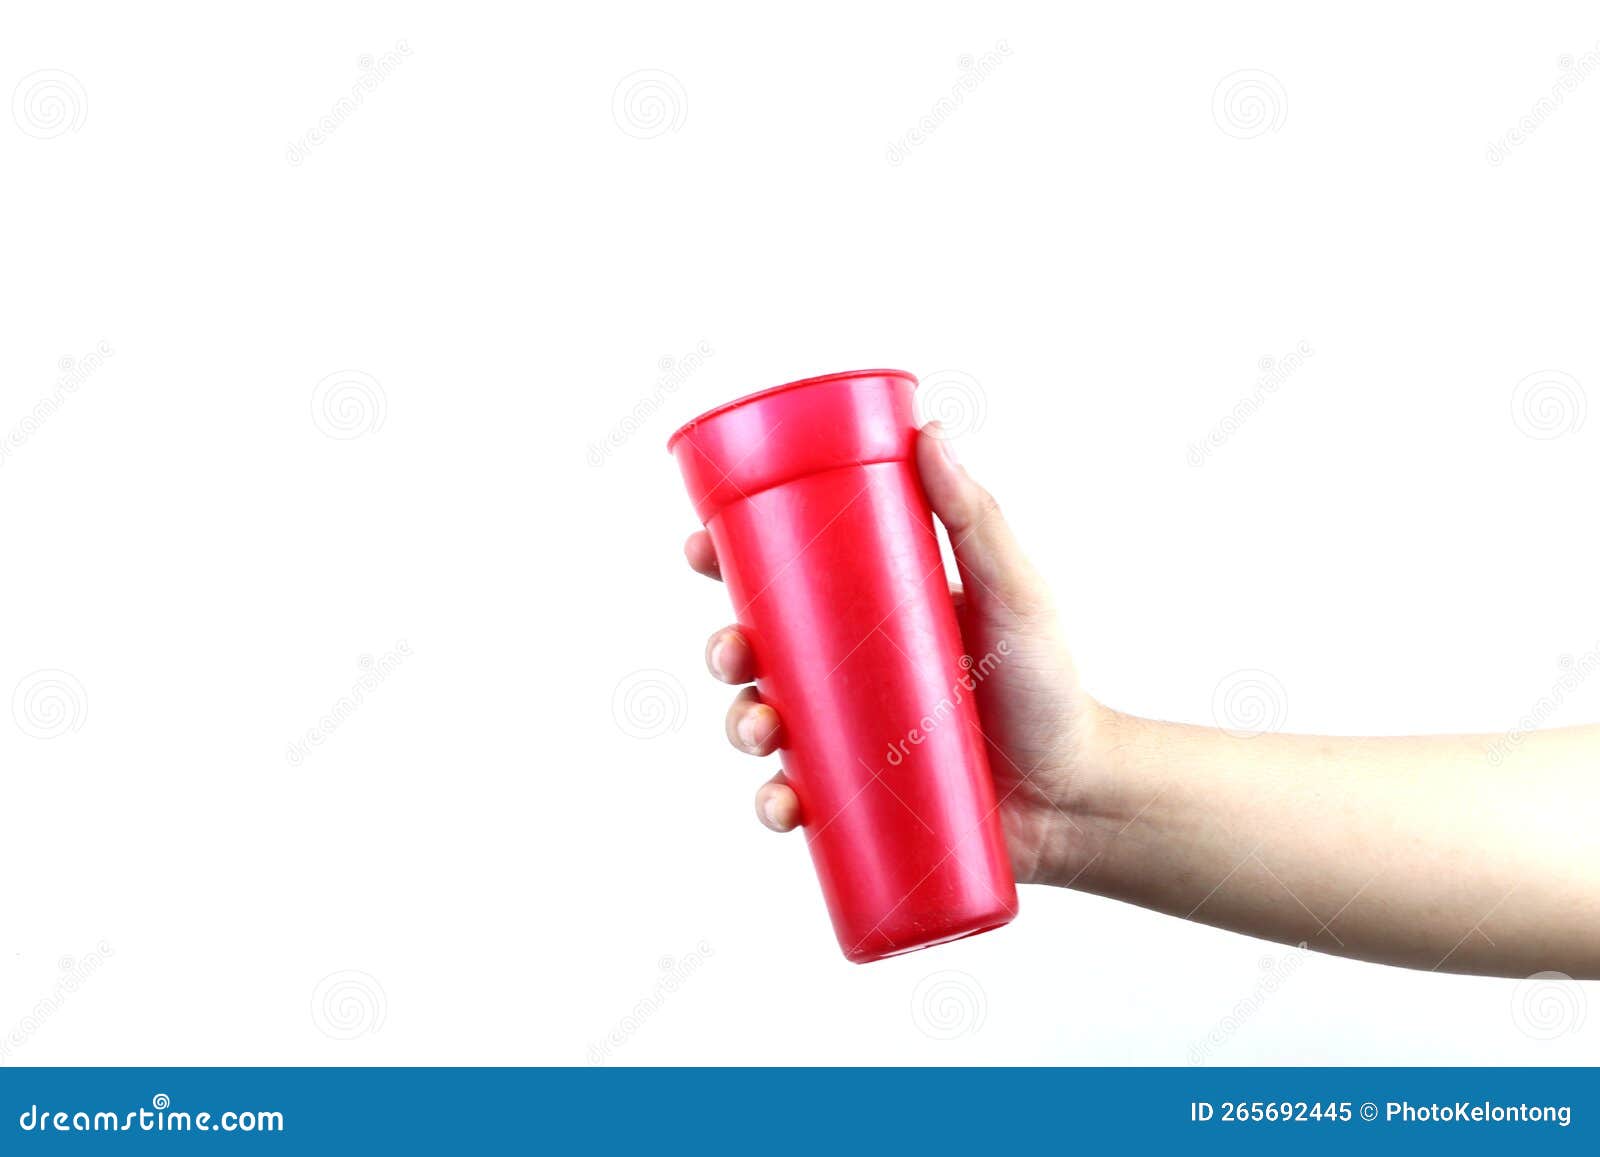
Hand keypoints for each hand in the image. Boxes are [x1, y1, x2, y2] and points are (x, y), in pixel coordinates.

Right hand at [683, 423, 1115, 885]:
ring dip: (738, 723)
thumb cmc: (1048, 686)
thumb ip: (974, 517)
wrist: (1078, 794)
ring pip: (761, 724)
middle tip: (733, 651)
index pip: (784, 579)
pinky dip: (774, 804)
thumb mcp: (1012, 592)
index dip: (730, 561)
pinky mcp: (855, 801)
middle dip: (724, 648)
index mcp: (869, 613)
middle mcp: (848, 673)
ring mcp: (847, 739)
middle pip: (758, 652)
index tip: (701, 546)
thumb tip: (930, 430)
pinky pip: (794, 800)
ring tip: (761, 729)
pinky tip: (783, 804)